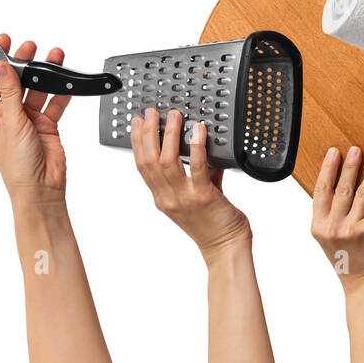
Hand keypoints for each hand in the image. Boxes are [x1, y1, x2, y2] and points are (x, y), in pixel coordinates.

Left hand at [0, 34, 71, 205]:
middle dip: (25, 63)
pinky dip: (62, 93)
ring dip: (46, 75)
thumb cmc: (17, 164)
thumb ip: (10, 92)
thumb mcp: (11, 122)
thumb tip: (2, 65)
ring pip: (38, 90)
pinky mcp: (48, 125)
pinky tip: (67, 83)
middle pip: (17, 81)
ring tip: (55, 58)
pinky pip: (55, 103)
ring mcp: (29, 119)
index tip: (4, 41)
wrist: (40, 188)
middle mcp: (9, 115)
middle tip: (32, 48)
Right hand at [130, 108, 250, 259]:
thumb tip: (204, 147)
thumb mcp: (199, 196)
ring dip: (169, 135)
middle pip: (149, 160)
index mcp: (163, 198)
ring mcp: (184, 198)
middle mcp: (168, 198)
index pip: (142, 166)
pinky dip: (197, 146)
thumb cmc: (214, 226)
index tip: (137, 124)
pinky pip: (198, 167)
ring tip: (173, 116)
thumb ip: (201, 172)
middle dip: (148, 133)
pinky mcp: (203, 197)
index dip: (137, 142)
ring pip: (167, 161)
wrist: (226, 249)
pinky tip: (198, 131)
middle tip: (151, 113)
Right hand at [310, 146, 363, 287]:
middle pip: (342, 188)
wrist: (362, 282)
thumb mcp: (328, 237)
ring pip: (363, 193)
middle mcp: (333, 226)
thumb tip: (338, 181)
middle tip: (356, 149)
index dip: (328, 169)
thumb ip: (329, 213)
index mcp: (319, 226)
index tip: (333, 152)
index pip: (321, 190)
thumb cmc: (347, 258)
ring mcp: (352, 229)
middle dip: (350, 165)